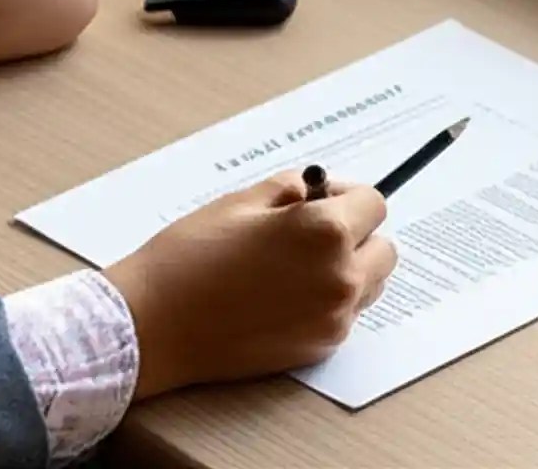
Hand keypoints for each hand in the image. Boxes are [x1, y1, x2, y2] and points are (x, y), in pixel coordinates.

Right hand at [103, 170, 396, 399]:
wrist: (154, 324)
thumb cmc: (189, 257)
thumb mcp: (241, 202)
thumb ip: (291, 190)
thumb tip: (317, 190)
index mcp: (325, 231)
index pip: (373, 203)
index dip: (346, 195)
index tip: (321, 198)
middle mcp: (340, 276)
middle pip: (382, 248)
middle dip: (355, 234)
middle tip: (307, 232)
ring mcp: (333, 318)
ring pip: (368, 284)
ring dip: (346, 269)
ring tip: (292, 266)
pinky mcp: (318, 347)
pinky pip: (342, 315)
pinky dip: (325, 301)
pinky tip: (280, 295)